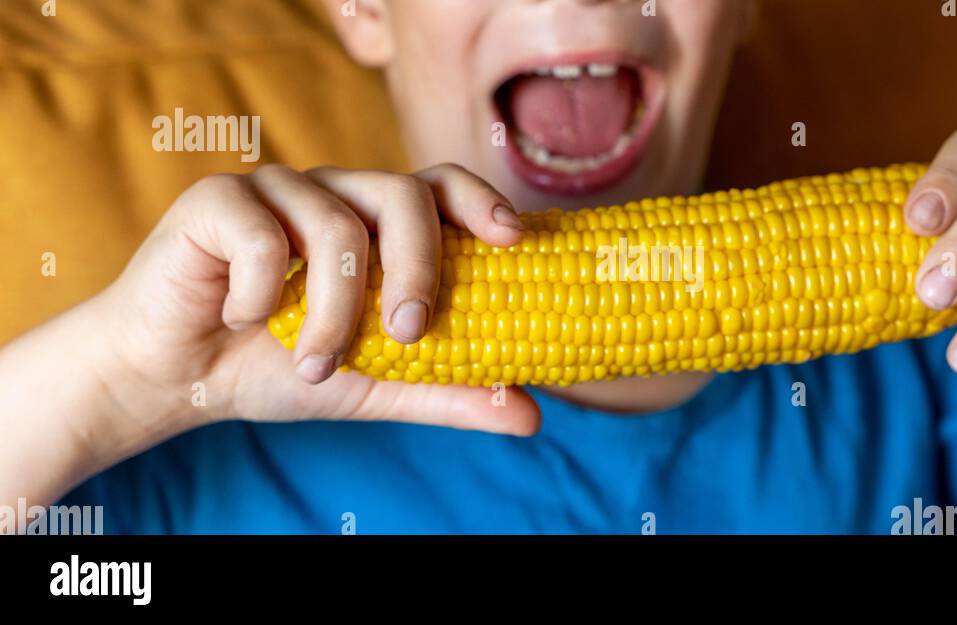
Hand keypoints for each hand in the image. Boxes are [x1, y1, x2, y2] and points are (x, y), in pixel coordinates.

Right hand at [98, 164, 540, 435]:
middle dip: (416, 267)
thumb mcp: (375, 387)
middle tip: (408, 334)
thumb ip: (448, 390)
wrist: (175, 381)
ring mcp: (276, 188)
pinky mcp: (215, 199)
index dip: (481, 201)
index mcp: (378, 222)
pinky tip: (239, 321)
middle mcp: (335, 192)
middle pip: (401, 193)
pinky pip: (260, 237)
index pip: (442, 187)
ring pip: (335, 226)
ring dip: (332, 312)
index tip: (511, 239)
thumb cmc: (277, 367)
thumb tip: (531, 413)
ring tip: (312, 364)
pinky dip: (258, 294)